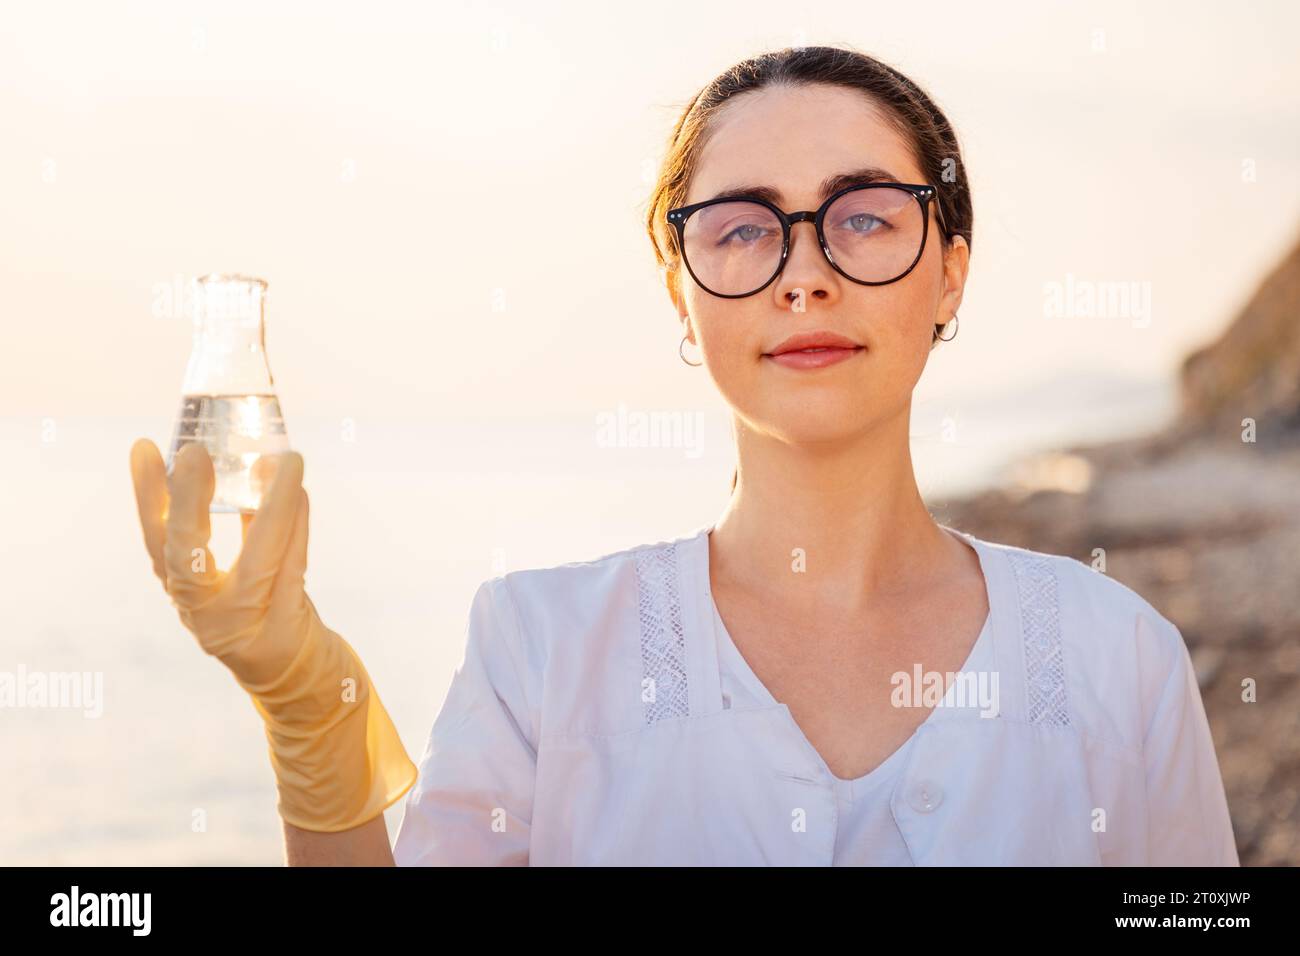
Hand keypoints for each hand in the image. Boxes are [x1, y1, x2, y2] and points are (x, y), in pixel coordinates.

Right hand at [129, 438, 311, 691]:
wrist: (297, 676)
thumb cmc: (266, 612)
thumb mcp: (244, 571)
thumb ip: (251, 524)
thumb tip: (261, 463)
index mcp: (186, 592)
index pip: (157, 541)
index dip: (148, 497)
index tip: (144, 448)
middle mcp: (204, 611)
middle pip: (185, 555)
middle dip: (186, 503)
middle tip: (191, 451)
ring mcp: (243, 622)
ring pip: (257, 558)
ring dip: (272, 503)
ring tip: (282, 458)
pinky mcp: (283, 625)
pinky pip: (292, 566)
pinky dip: (297, 526)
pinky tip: (301, 491)